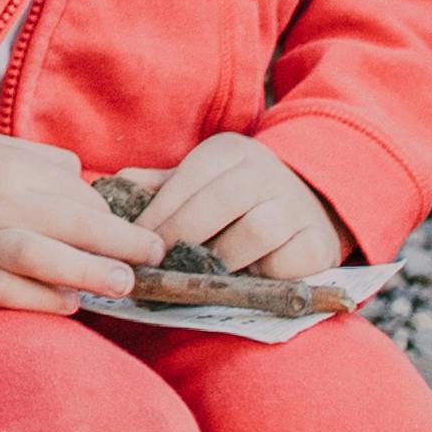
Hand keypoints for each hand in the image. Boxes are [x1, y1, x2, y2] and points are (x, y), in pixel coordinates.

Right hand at [0, 128, 144, 313]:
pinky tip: (69, 303)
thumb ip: (41, 165)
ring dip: (89, 272)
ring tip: (123, 284)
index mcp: (6, 164)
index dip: (115, 218)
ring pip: (42, 258)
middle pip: (71, 222)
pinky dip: (42, 300)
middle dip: (121, 243)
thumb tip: (89, 189)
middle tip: (154, 259)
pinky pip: (6, 292)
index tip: (144, 236)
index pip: (77, 192)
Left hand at [127, 138, 355, 280]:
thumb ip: (160, 186)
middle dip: (183, 234)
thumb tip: (112, 188)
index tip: (136, 242)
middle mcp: (267, 173)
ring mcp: (296, 207)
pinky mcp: (318, 243)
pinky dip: (263, 274)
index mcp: (231, 152)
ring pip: (256, 230)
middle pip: (221, 200)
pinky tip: (245, 278)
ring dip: (222, 258)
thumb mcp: (201, 180)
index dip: (160, 212)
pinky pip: (287, 262)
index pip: (190, 177)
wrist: (313, 201)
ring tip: (200, 273)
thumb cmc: (239, 197)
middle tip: (160, 262)